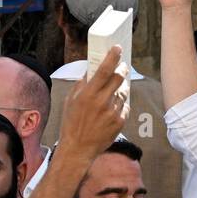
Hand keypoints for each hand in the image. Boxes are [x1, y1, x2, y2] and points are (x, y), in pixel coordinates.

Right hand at [58, 46, 128, 165]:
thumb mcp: (71, 100)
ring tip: (113, 93)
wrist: (79, 148)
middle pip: (119, 78)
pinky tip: (113, 109)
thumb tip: (91, 70)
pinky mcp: (119, 122)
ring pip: (123, 93)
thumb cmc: (72, 123)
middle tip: (123, 67)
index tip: (118, 48)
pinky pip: (124, 107)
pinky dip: (121, 105)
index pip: (104, 70)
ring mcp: (112, 112)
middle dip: (122, 70)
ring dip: (120, 89)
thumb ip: (82, 84)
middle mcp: (102, 101)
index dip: (112, 57)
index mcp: (88, 94)